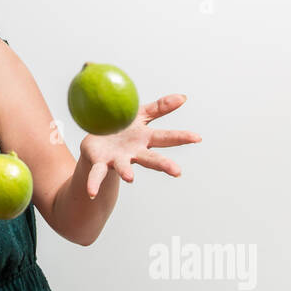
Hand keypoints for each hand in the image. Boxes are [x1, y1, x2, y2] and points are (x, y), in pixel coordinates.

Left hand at [80, 93, 200, 197]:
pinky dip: (94, 184)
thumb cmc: (122, 126)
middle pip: (152, 159)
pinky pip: (97, 174)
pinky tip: (91, 193)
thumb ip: (159, 107)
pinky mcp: (101, 164)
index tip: (198, 138)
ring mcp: (119, 160)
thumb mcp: (139, 113)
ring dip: (127, 172)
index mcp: (144, 137)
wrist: (97, 141)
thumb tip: (181, 96)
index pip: (166, 136)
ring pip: (125, 167)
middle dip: (164, 165)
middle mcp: (135, 152)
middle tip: (177, 172)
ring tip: (130, 178)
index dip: (182, 137)